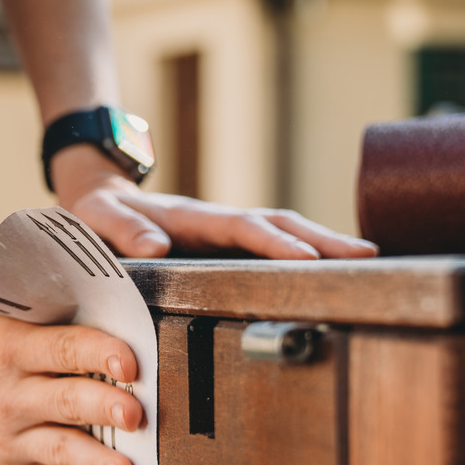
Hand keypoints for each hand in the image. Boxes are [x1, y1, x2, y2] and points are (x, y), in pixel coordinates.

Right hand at [0, 305, 144, 464]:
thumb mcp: (1, 301)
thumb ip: (52, 295)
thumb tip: (118, 270)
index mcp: (8, 344)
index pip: (60, 348)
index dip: (97, 353)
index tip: (130, 361)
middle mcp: (7, 393)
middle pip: (65, 401)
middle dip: (103, 407)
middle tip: (137, 414)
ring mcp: (11, 435)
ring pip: (63, 452)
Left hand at [50, 145, 379, 258]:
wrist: (95, 195)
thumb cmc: (95, 214)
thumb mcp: (97, 221)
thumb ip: (122, 231)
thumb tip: (155, 248)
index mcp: (190, 218)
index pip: (243, 228)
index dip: (275, 243)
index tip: (308, 258)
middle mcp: (216, 221)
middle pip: (280, 224)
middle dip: (323, 239)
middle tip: (369, 256)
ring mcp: (225, 232)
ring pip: (284, 231)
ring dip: (324, 243)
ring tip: (367, 261)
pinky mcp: (227, 244)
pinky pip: (273, 244)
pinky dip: (306, 251)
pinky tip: (333, 268)